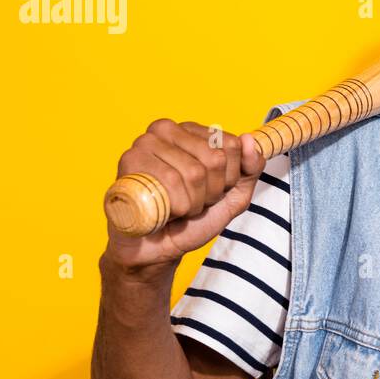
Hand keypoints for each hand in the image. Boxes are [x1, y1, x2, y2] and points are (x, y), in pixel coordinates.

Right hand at [102, 119, 265, 275]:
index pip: (231, 146)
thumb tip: (249, 140)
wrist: (158, 248)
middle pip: (214, 159)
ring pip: (194, 172)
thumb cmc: (193, 218)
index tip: (210, 190)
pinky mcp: (129, 160)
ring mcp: (145, 142)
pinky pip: (169, 182)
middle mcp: (167, 129)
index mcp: (193, 131)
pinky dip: (175, 206)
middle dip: (210, 193)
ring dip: (192, 203)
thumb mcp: (233, 195)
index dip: (228, 179)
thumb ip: (250, 168)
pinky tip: (163, 210)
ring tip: (176, 207)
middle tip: (191, 202)